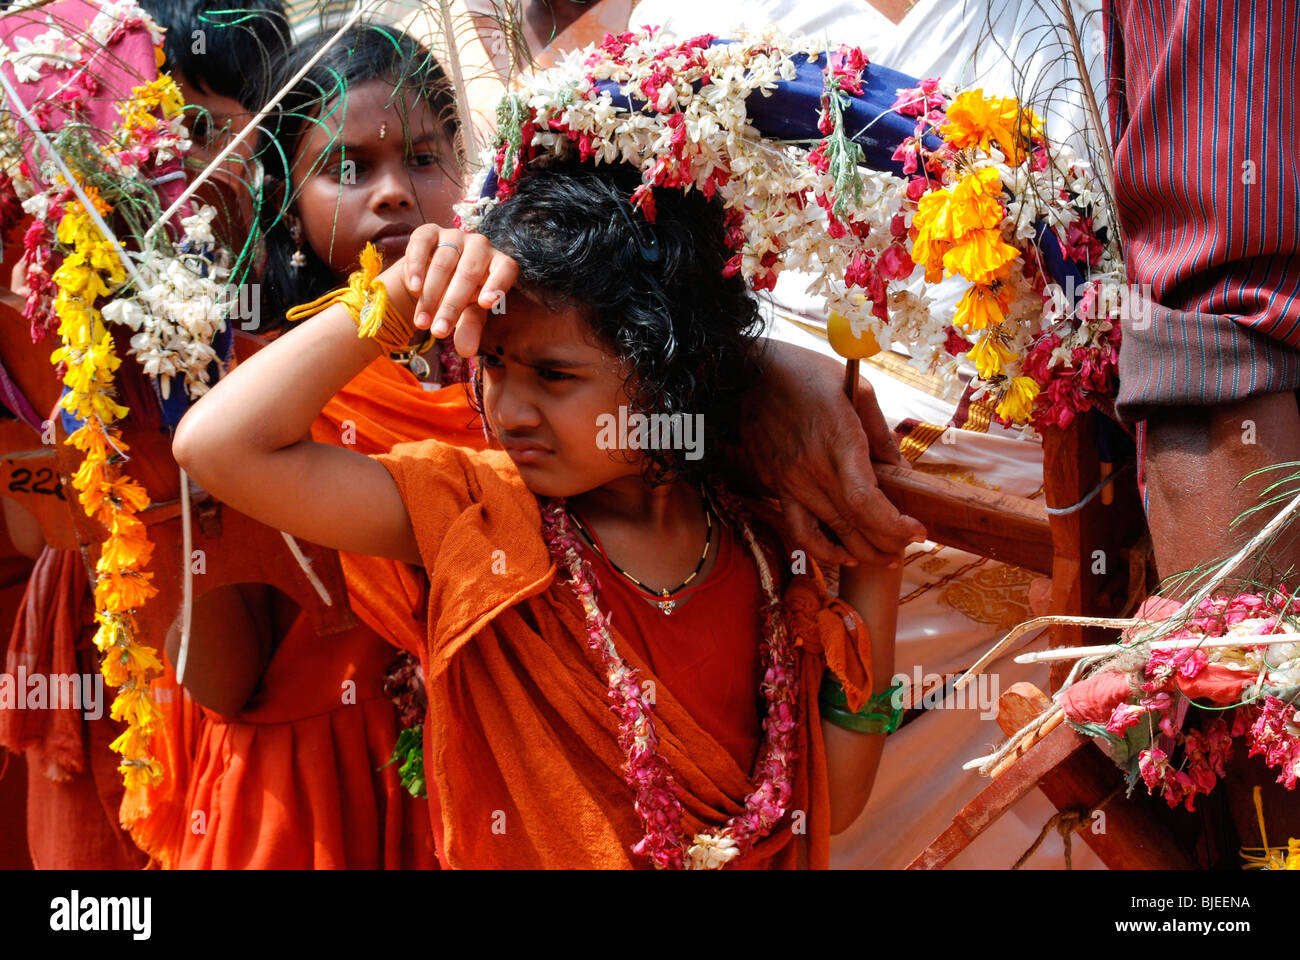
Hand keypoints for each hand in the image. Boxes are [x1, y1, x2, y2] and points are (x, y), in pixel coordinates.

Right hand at [402, 224, 517, 357]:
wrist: (429, 278)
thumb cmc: (458, 296)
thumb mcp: (467, 314)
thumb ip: (470, 328)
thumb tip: (467, 351)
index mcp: (498, 264)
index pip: (506, 268)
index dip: (498, 284)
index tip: (486, 304)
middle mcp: (480, 246)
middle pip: (469, 272)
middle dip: (452, 305)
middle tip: (438, 332)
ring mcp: (455, 236)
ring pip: (444, 262)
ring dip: (431, 295)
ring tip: (422, 322)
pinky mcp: (429, 232)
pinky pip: (423, 243)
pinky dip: (417, 265)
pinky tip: (413, 287)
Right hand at [737, 340, 926, 565]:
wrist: (747, 372)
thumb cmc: (806, 374)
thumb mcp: (857, 390)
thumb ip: (881, 436)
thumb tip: (902, 472)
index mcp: (837, 441)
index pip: (865, 502)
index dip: (894, 525)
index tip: (917, 531)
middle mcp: (811, 469)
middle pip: (853, 524)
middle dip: (887, 543)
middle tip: (909, 545)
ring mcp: (789, 482)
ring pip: (827, 535)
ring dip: (861, 552)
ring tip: (884, 556)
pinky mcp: (774, 486)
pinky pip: (799, 529)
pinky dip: (823, 549)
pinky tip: (844, 553)